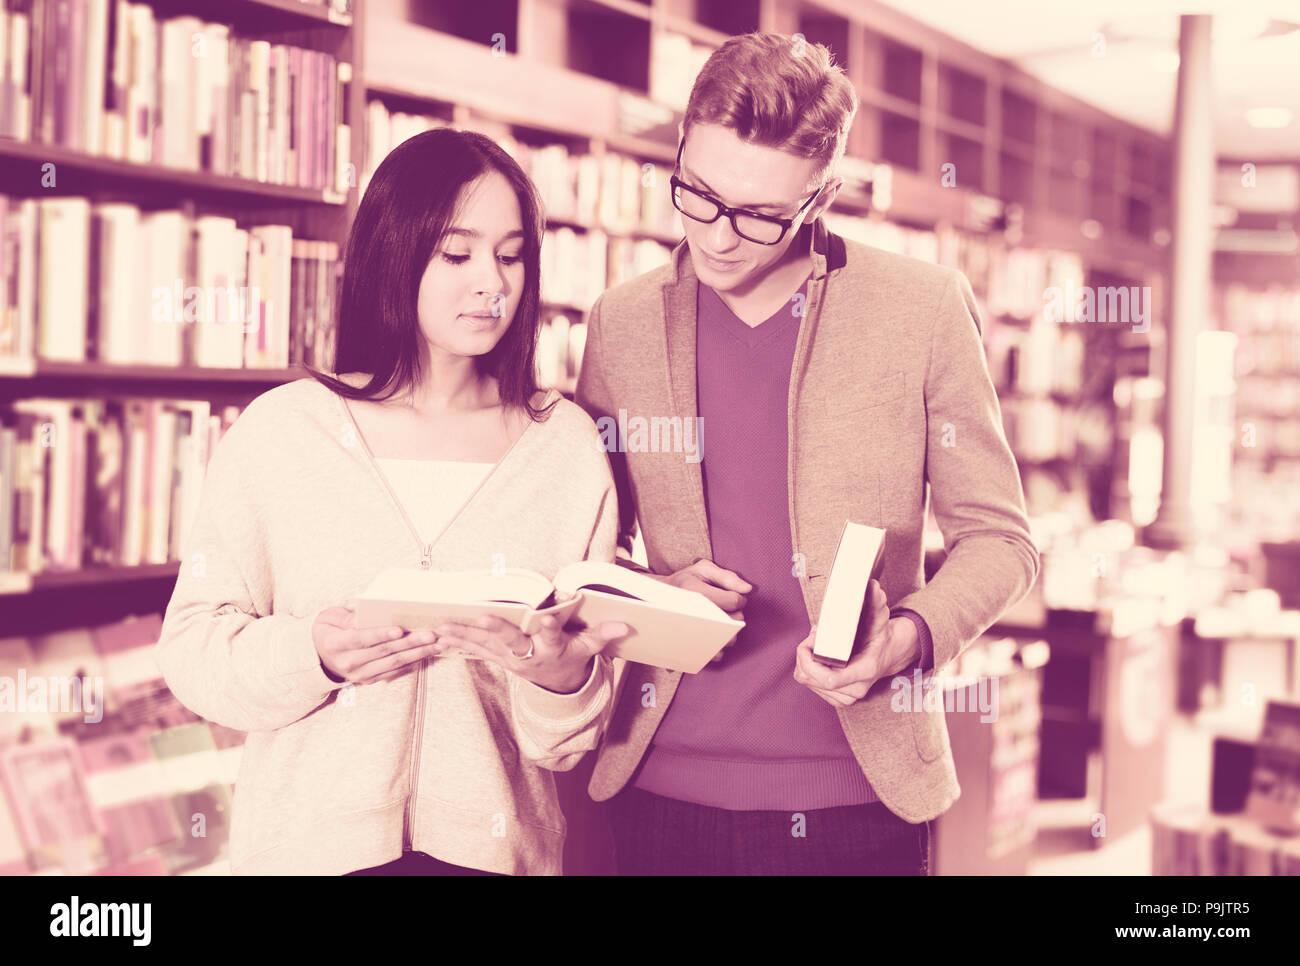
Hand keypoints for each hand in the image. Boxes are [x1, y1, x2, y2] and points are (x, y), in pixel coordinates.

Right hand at [313, 606, 442, 685]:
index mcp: (336, 644)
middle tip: (431, 634)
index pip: (361, 638)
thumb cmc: (328, 630)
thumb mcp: (329, 618)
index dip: (380, 634)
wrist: (320, 657)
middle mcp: (348, 662)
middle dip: (410, 642)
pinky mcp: (369, 680)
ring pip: (393, 663)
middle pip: (383, 651)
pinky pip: (394, 671)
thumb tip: (368, 615)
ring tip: (437, 645)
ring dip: (418, 654)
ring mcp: (359, 674)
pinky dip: (412, 663)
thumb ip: (348, 617)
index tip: (400, 629)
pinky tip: (427, 654)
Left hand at [433, 614, 629, 693]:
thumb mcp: (588, 649)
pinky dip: (458, 641)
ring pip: (486, 646)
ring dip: (464, 636)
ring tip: (444, 626)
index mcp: (553, 649)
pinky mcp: (498, 659)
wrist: (556, 686)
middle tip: (481, 618)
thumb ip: (602, 635)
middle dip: (496, 630)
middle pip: (512, 642)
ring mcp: (511, 659)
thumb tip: (626, 624)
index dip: (547, 628)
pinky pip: (476, 650)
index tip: (542, 618)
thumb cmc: (572, 658)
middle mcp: (530, 655)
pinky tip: (439, 633)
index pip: (552, 636)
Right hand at [650, 558, 749, 662]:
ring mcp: (687, 632)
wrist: (654, 599)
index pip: (732, 601)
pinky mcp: (687, 649)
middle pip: (731, 623)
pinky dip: (719, 648)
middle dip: (735, 616)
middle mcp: (688, 613)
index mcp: (692, 590)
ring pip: (725, 641)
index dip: (738, 598)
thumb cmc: (685, 582)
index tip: (731, 596)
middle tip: (724, 610)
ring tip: (719, 622)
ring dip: (729, 633)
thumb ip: (727, 577)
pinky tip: (712, 636)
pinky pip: (714, 655)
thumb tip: (748, 589)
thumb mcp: (703, 570)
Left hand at [792, 581, 919, 706]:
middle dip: (803, 656)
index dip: (810, 662)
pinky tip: (817, 655)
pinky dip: (807, 669)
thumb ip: (876, 601)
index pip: (829, 679)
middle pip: (810, 679)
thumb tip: (871, 585)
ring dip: (804, 661)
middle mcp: (856, 688)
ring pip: (806, 681)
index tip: (809, 642)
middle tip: (812, 636)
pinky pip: (809, 684)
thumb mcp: (880, 617)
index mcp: (865, 670)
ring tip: (815, 643)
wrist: (889, 655)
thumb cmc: (881, 636)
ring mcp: (847, 697)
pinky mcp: (839, 698)